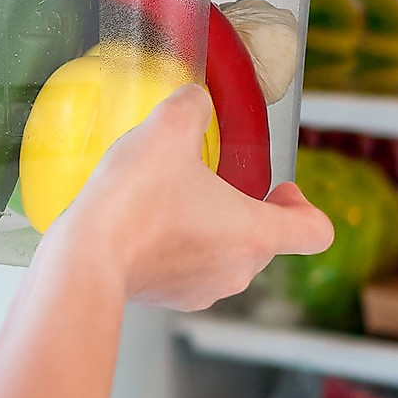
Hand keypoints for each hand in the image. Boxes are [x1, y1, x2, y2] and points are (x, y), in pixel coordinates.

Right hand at [51, 84, 332, 310]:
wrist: (84, 258)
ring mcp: (200, 290)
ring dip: (206, 228)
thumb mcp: (167, 128)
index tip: (278, 188)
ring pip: (222, 256)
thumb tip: (194, 100)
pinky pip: (185, 269)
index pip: (314, 231)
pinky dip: (174, 247)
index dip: (304, 206)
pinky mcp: (165, 297)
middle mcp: (237, 271)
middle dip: (241, 208)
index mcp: (254, 233)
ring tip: (167, 198)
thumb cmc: (133, 200)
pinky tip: (141, 221)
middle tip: (207, 181)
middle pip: (263, 241)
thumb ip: (192, 105)